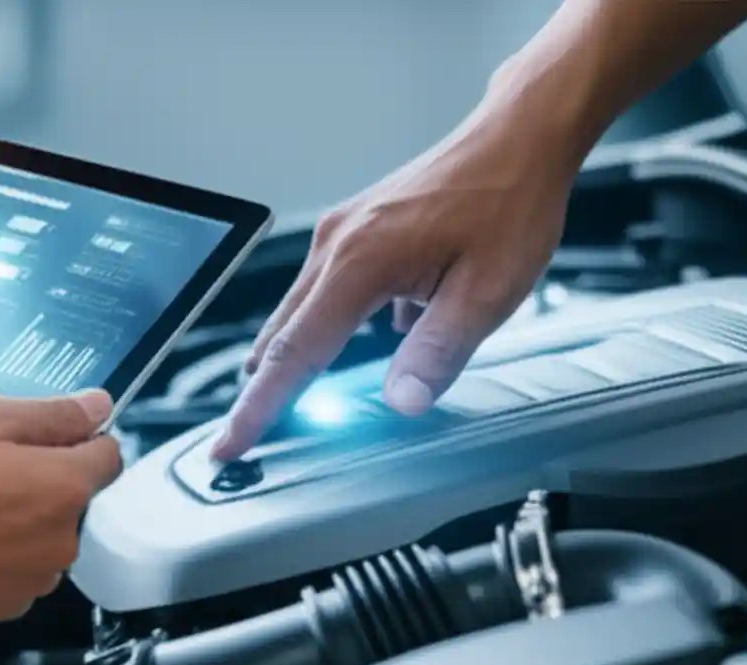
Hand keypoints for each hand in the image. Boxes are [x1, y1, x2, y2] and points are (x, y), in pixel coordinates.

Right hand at [0, 390, 121, 622]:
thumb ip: (53, 412)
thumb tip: (100, 405)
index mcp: (67, 487)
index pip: (108, 456)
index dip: (76, 439)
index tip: (39, 436)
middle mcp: (63, 540)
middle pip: (72, 497)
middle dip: (41, 480)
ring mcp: (35, 579)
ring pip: (43, 536)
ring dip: (19, 521)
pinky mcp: (4, 607)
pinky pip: (16, 570)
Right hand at [213, 108, 579, 459]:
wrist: (516, 138)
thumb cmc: (507, 204)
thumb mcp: (487, 292)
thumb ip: (437, 352)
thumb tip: (401, 403)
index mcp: (359, 262)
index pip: (295, 353)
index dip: (259, 408)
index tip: (230, 443)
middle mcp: (336, 245)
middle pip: (280, 335)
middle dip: (259, 392)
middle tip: (239, 439)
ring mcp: (341, 233)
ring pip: (297, 312)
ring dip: (289, 360)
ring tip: (281, 405)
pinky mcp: (355, 229)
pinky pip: (321, 290)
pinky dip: (319, 328)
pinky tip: (344, 348)